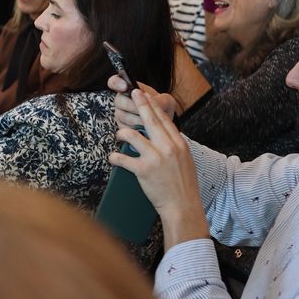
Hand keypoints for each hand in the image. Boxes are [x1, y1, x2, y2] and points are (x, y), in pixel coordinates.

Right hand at [108, 75, 178, 129]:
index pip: (114, 82)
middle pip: (118, 101)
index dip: (117, 83)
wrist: (164, 125)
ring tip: (149, 121)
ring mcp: (120, 114)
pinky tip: (144, 128)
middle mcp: (122, 101)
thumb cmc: (163, 109)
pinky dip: (135, 129)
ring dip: (137, 119)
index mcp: (129, 89)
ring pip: (122, 116)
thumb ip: (161, 100)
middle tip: (144, 110)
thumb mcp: (167, 101)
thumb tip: (154, 101)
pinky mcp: (121, 127)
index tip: (125, 87)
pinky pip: (123, 128)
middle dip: (133, 106)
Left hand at [110, 90, 209, 250]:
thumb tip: (161, 134)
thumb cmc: (182, 185)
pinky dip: (115, 158)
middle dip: (140, 104)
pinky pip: (123, 158)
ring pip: (132, 135)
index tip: (146, 95)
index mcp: (179, 144)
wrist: (182, 206)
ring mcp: (156, 158)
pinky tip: (113, 158)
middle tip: (132, 93)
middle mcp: (169, 147)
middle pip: (151, 120)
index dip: (153, 105)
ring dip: (122, 134)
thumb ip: (174, 146)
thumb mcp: (184, 160)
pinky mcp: (144, 170)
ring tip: (119, 136)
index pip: (165, 119)